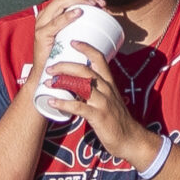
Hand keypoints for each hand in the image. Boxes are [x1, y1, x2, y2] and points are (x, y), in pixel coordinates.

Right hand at [27, 0, 103, 97]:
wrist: (45, 75)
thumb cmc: (59, 58)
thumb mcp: (71, 39)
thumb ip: (81, 30)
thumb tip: (102, 23)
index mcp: (51, 15)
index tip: (100, 1)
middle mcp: (44, 17)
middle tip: (100, 2)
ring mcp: (41, 25)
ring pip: (59, 4)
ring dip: (78, 1)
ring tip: (93, 4)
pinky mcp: (41, 36)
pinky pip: (55, 23)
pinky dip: (67, 17)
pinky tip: (78, 13)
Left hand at [49, 43, 161, 170]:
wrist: (130, 139)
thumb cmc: (117, 119)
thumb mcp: (109, 99)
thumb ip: (95, 90)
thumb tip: (76, 83)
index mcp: (109, 83)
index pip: (99, 59)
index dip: (86, 48)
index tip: (72, 41)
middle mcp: (107, 89)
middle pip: (85, 70)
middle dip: (65, 65)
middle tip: (50, 67)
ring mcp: (103, 102)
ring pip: (81, 85)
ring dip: (62, 82)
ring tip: (48, 82)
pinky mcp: (98, 116)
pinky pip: (78, 107)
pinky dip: (63, 103)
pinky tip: (52, 102)